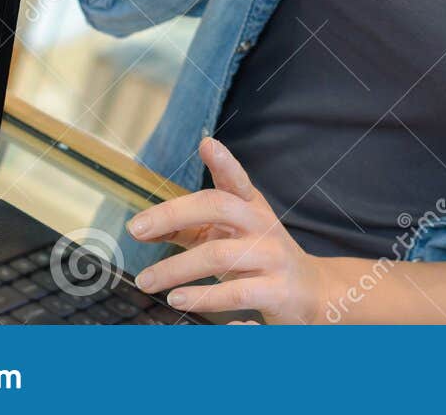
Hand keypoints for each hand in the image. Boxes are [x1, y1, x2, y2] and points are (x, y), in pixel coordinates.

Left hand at [126, 137, 334, 323]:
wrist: (309, 290)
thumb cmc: (257, 257)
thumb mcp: (227, 236)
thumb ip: (189, 229)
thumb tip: (143, 229)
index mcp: (251, 206)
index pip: (236, 179)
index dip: (223, 162)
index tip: (206, 144)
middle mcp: (263, 224)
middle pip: (218, 207)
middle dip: (174, 214)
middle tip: (136, 229)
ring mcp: (272, 256)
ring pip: (218, 255)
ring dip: (176, 268)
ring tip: (146, 281)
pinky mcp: (276, 290)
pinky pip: (235, 293)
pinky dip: (202, 298)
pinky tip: (178, 300)